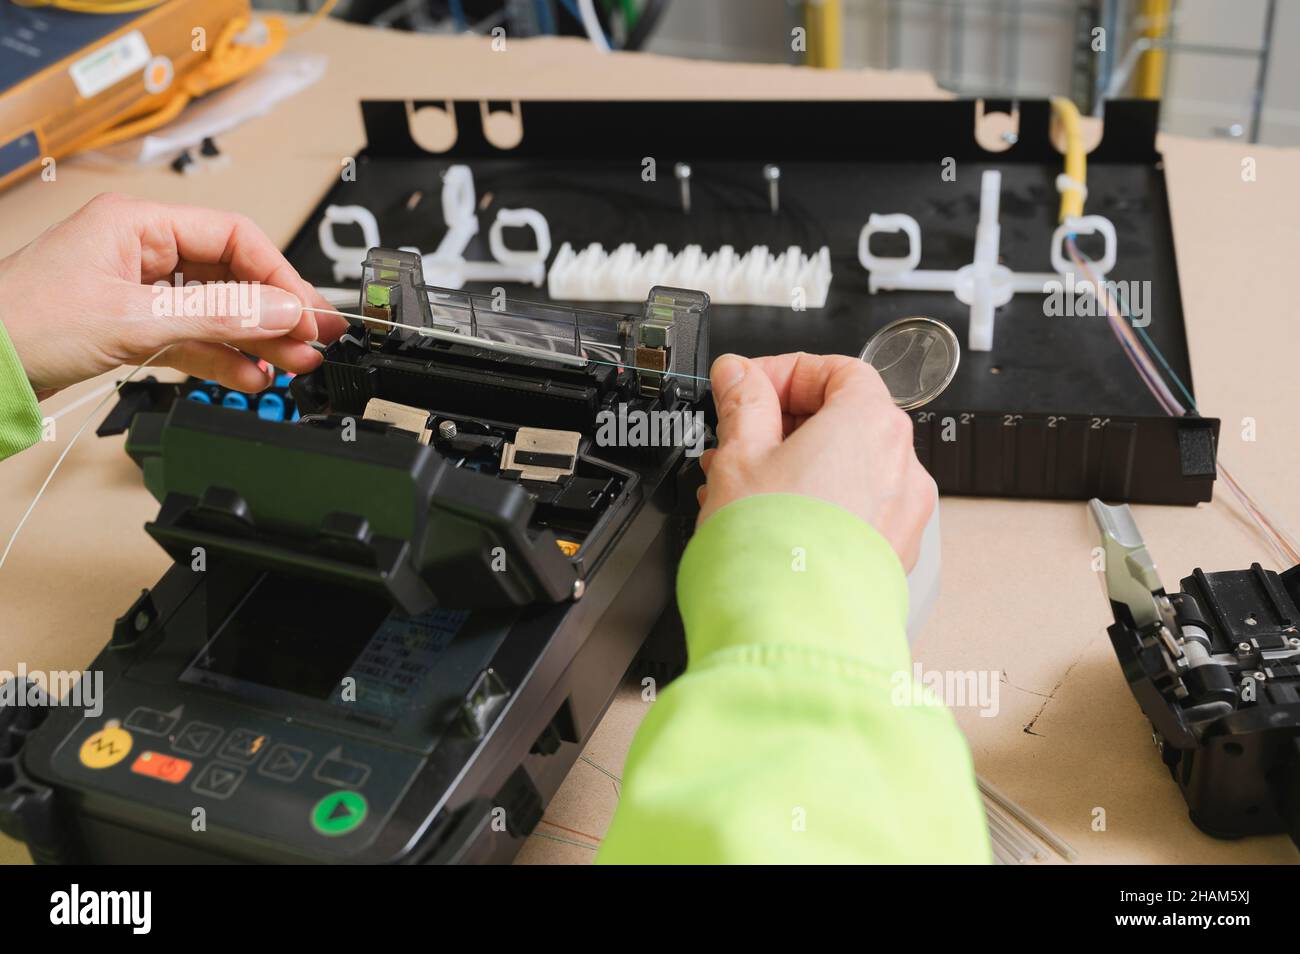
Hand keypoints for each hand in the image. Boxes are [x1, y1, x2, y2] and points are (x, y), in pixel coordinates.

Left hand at [0, 193, 348, 398]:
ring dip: (257, 341)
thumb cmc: (21, 324)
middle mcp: (143, 253)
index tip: (308, 312)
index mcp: (138, 225)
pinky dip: (224, 359)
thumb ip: (217, 315)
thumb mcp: (133, 319)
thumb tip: (283, 311)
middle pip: (233, 277)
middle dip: (277, 312)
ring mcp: (139, 293)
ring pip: (218, 312)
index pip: (234, 238)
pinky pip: (195, 340)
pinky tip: (251, 375)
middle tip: (316, 340)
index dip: (279, 276)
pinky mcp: (133, 329)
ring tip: (294, 366)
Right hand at [698, 352, 935, 570]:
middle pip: (845, 418)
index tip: (746, 387)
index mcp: (871, 423)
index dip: (785, 372)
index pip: (837, 369)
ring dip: (795, 465)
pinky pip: (855, 509)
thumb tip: (738, 376)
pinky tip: (769, 521)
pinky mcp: (892, 554)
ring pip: (847, 467)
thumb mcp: (739, 455)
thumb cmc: (774, 549)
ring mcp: (903, 514)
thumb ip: (741, 402)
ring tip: (741, 487)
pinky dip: (817, 502)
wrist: (792, 635)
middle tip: (735, 439)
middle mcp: (901, 466)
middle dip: (783, 423)